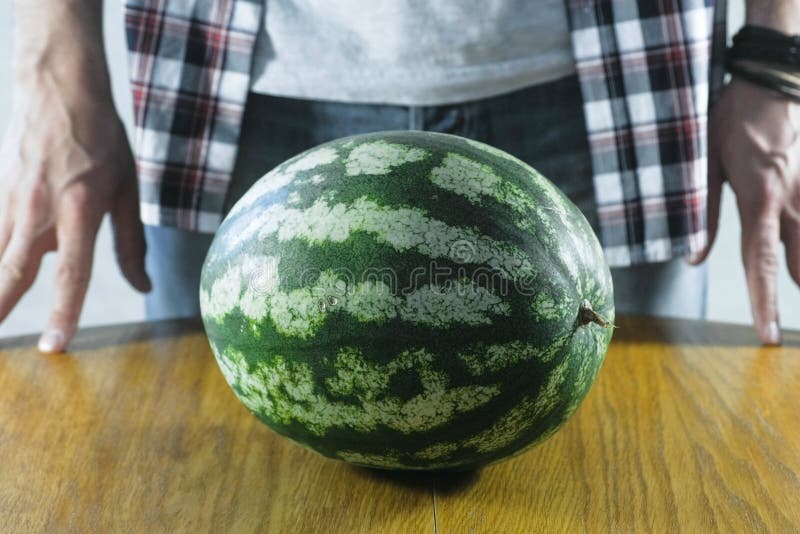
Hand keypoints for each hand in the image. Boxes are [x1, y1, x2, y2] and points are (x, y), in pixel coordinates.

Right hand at [0, 71, 150, 352]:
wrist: (59, 90)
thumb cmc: (102, 140)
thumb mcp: (129, 189)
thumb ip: (132, 243)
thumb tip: (142, 286)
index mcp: (80, 209)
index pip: (71, 272)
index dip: (64, 311)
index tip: (56, 345)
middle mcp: (39, 210)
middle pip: (14, 271)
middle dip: (1, 310)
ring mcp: (12, 201)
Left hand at [691, 79, 799, 344]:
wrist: (772, 78)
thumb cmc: (731, 120)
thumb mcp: (703, 166)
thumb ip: (703, 217)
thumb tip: (693, 259)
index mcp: (757, 201)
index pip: (759, 265)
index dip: (762, 303)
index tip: (766, 335)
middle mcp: (791, 201)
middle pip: (798, 264)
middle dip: (788, 286)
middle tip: (778, 306)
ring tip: (789, 267)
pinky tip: (793, 234)